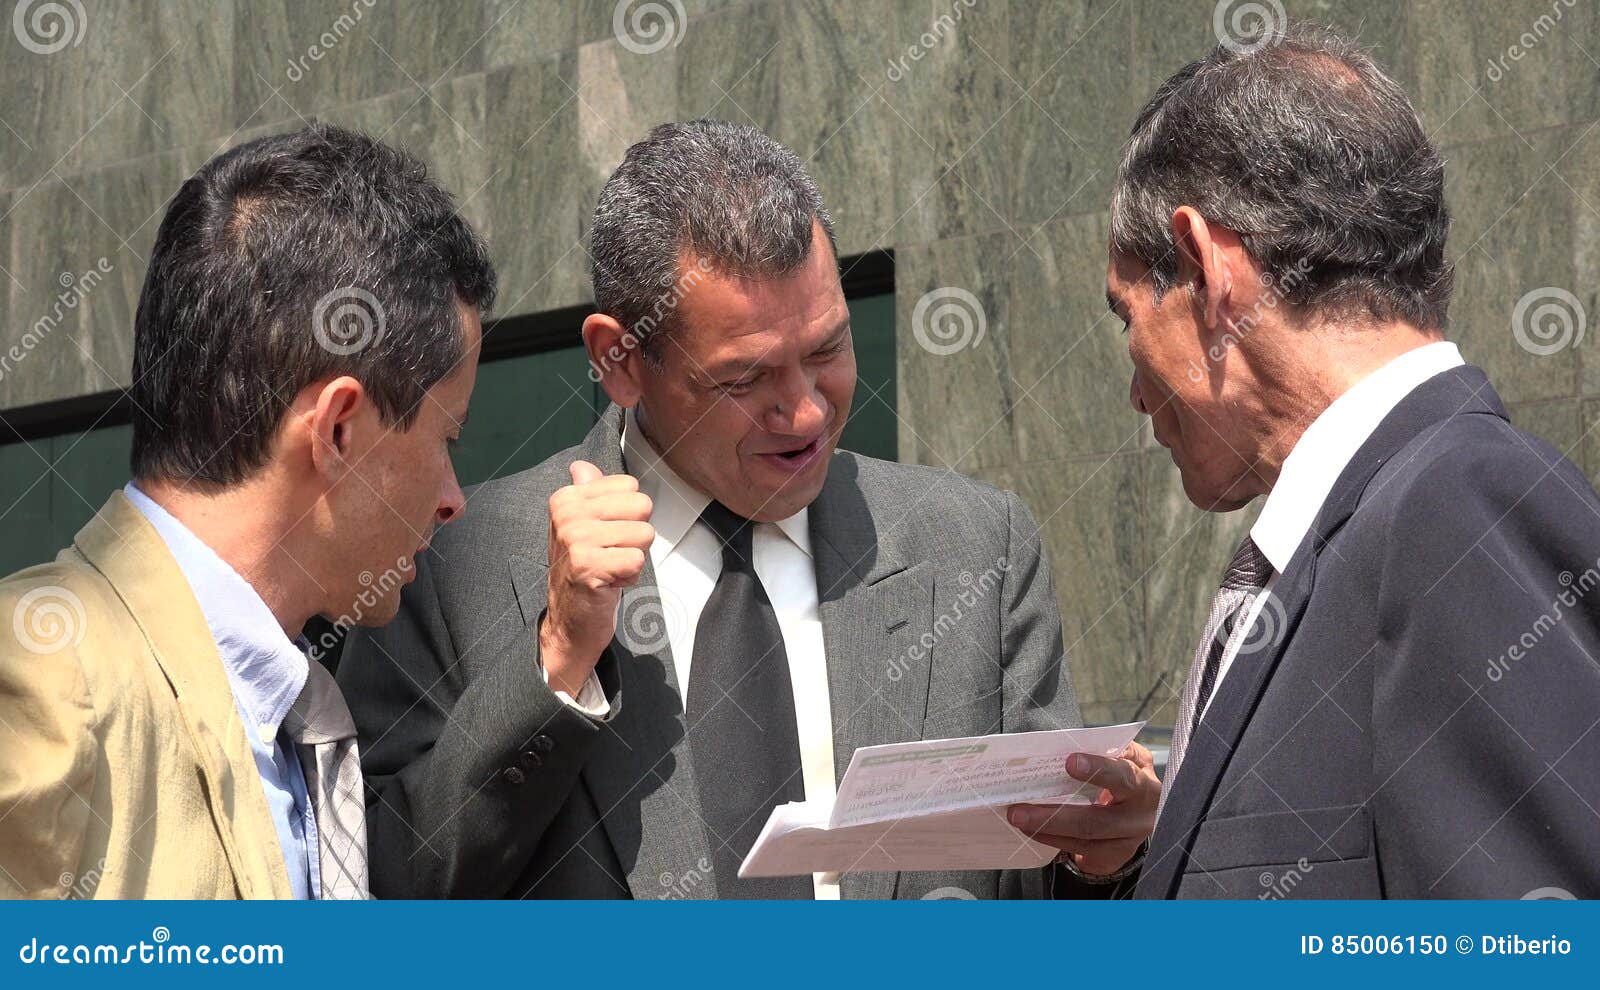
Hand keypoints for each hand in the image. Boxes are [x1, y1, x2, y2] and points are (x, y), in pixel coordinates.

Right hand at [540, 460, 653, 695]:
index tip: (605, 536)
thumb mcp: (581, 526)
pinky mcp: (587, 566)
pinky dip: (629, 577)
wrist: (569, 620)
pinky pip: (637, 560)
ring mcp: (575, 540)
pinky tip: (608, 582)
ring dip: (632, 558)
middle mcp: (568, 514)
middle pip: (642, 506)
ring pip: (644, 534)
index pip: (630, 486)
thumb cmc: (582, 570)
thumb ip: (587, 492)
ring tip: (609, 568)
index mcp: (566, 498)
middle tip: (610, 553)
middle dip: (635, 535)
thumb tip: (582, 466)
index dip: (627, 515)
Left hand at [1007, 742, 1159, 876]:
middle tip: (1018, 810)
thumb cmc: (1129, 774)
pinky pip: (1079, 852)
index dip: (1098, 770)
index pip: (1122, 777)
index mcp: (1143, 786)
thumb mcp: (1128, 756)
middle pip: (1094, 822)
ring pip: (1083, 841)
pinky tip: (1032, 831)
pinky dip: (1052, 840)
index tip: (1069, 762)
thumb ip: (1107, 748)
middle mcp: (1138, 819)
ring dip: (1046, 831)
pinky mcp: (1114, 857)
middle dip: (1053, 816)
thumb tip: (1067, 743)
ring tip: (1018, 819)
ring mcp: (1126, 843)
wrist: (1148, 809)